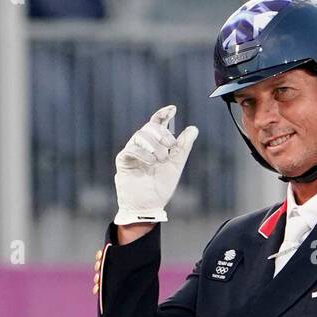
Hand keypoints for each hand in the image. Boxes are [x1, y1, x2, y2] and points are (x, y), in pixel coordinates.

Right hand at [114, 105, 198, 225]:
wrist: (149, 207)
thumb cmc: (160, 187)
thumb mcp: (176, 165)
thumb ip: (183, 148)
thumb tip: (193, 128)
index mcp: (155, 145)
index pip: (157, 123)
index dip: (163, 114)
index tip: (173, 109)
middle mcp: (142, 146)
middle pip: (149, 127)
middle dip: (162, 133)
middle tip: (171, 146)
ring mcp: (132, 152)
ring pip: (140, 135)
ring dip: (154, 145)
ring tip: (161, 159)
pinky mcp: (123, 161)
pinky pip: (131, 149)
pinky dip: (143, 153)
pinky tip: (151, 162)